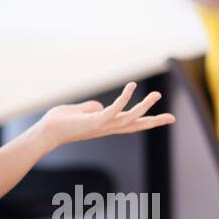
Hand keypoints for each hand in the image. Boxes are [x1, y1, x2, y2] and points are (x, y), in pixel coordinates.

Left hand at [40, 82, 173, 148]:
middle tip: (172, 118)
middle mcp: (106, 128)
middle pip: (135, 125)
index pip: (128, 124)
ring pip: (129, 118)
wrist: (46, 132)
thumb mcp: (79, 112)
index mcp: (104, 126)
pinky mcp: (95, 121)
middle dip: (153, 122)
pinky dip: (125, 98)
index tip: (161, 119)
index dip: (144, 121)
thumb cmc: (59, 122)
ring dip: (144, 106)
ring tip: (158, 95)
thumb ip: (91, 108)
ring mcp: (102, 126)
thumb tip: (100, 106)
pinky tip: (133, 86)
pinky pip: (114, 109)